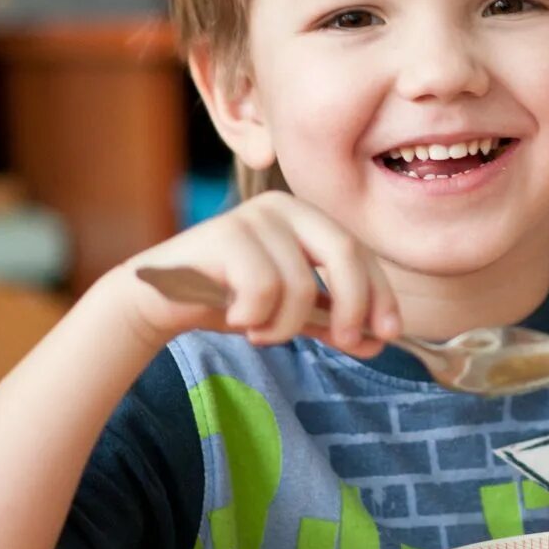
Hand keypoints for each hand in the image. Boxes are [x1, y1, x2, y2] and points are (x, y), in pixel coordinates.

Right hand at [105, 192, 401, 355]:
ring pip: (300, 285)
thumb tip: (378, 341)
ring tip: (259, 330)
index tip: (388, 334)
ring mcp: (254, 216)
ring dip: (284, 325)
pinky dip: (254, 317)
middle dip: (353, 304)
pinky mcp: (225, 233)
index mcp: (307, 217)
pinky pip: (264, 289)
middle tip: (344, 342)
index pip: (361, 252)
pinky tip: (235, 316)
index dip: (381, 294)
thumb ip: (330, 322)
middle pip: (345, 253)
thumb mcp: (289, 311)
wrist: (160, 298)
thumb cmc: (227, 298)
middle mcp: (284, 206)